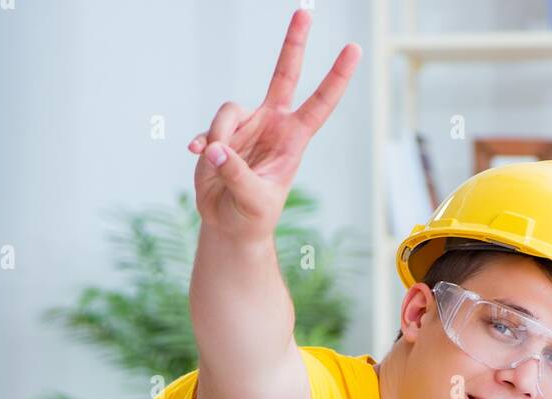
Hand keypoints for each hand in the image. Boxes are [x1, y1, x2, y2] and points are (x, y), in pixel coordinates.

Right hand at [188, 9, 360, 240]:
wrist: (229, 225)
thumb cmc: (252, 217)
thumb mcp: (253, 201)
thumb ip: (237, 175)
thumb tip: (216, 149)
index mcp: (293, 140)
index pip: (319, 103)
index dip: (336, 77)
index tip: (353, 49)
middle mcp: (272, 125)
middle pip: (284, 74)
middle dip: (294, 43)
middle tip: (305, 10)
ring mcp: (246, 126)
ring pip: (228, 110)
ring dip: (219, 136)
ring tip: (217, 163)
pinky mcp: (220, 134)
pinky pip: (208, 127)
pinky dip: (201, 143)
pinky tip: (199, 157)